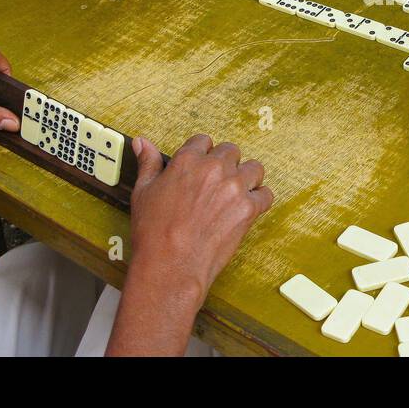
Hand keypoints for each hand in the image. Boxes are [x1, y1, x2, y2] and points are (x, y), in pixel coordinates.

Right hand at [126, 135, 272, 308]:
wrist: (170, 266)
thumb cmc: (154, 234)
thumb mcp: (143, 192)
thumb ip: (148, 163)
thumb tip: (142, 143)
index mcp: (188, 161)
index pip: (203, 141)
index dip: (203, 153)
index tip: (202, 165)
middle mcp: (214, 169)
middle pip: (231, 151)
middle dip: (226, 164)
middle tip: (218, 183)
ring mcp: (234, 187)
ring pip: (254, 168)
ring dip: (247, 177)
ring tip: (237, 192)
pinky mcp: (248, 209)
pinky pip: (266, 194)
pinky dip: (260, 200)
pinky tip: (249, 208)